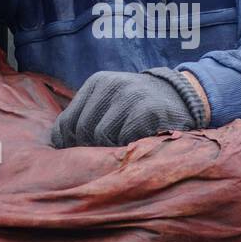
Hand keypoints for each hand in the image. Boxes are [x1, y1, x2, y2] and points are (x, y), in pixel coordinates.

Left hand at [51, 68, 206, 147]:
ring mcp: (129, 97)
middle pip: (81, 131)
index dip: (67, 146)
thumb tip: (57, 145)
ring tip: (117, 152)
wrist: (184, 97)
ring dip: (107, 150)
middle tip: (99, 159)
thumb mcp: (111, 101)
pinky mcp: (146, 111)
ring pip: (100, 137)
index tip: (77, 157)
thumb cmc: (140, 105)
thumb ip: (87, 116)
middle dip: (87, 150)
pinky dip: (125, 149)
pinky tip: (133, 147)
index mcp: (97, 83)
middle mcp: (111, 86)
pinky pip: (123, 140)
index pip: (66, 123)